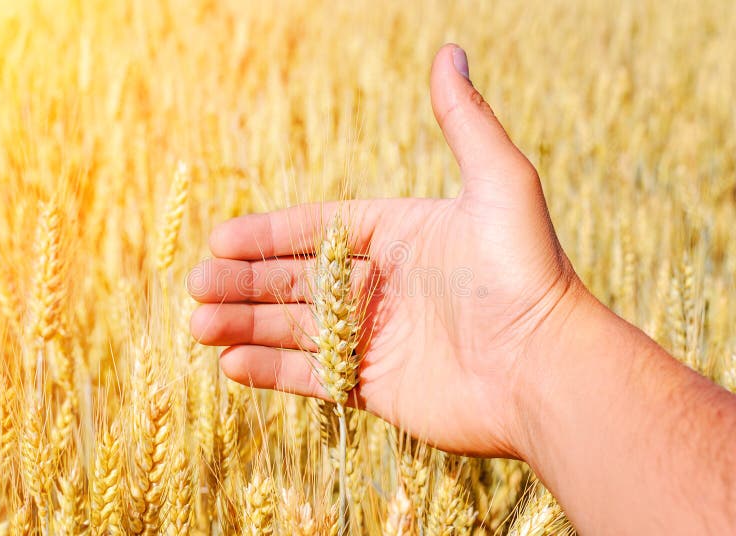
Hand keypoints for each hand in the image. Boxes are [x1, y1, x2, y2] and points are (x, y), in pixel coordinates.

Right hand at [187, 44, 586, 457]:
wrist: (547, 369)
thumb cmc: (524, 272)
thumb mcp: (498, 182)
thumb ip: (463, 121)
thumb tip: (449, 50)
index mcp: (403, 236)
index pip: (320, 229)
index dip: (269, 234)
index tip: (221, 238)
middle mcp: (387, 286)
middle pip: (298, 279)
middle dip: (244, 282)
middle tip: (196, 286)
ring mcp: (379, 338)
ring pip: (297, 328)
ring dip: (245, 325)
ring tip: (199, 325)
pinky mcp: (378, 387)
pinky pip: (314, 376)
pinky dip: (272, 371)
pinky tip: (230, 364)